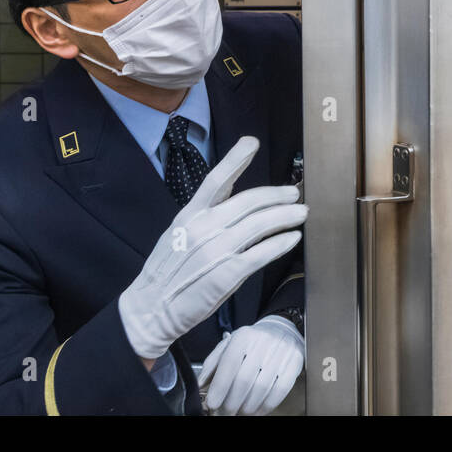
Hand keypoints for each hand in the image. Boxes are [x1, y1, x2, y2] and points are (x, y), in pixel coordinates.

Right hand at [118, 136, 307, 359]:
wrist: (151, 308)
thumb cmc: (168, 272)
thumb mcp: (178, 233)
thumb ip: (206, 215)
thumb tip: (236, 198)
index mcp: (189, 215)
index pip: (215, 179)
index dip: (235, 158)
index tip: (252, 143)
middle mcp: (203, 228)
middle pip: (249, 201)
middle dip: (277, 195)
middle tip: (294, 194)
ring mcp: (216, 250)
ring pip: (260, 224)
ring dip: (286, 216)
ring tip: (301, 213)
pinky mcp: (227, 273)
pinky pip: (262, 253)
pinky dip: (280, 243)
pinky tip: (292, 238)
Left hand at [198, 315, 304, 415]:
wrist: (281, 330)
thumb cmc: (251, 342)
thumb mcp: (229, 345)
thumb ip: (212, 364)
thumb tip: (200, 385)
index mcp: (244, 336)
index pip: (229, 364)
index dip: (219, 387)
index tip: (212, 404)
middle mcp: (263, 342)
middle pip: (244, 380)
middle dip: (232, 402)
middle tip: (225, 412)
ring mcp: (281, 353)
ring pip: (261, 388)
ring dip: (248, 407)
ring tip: (240, 412)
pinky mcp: (294, 363)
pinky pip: (280, 390)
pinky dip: (266, 406)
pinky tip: (256, 410)